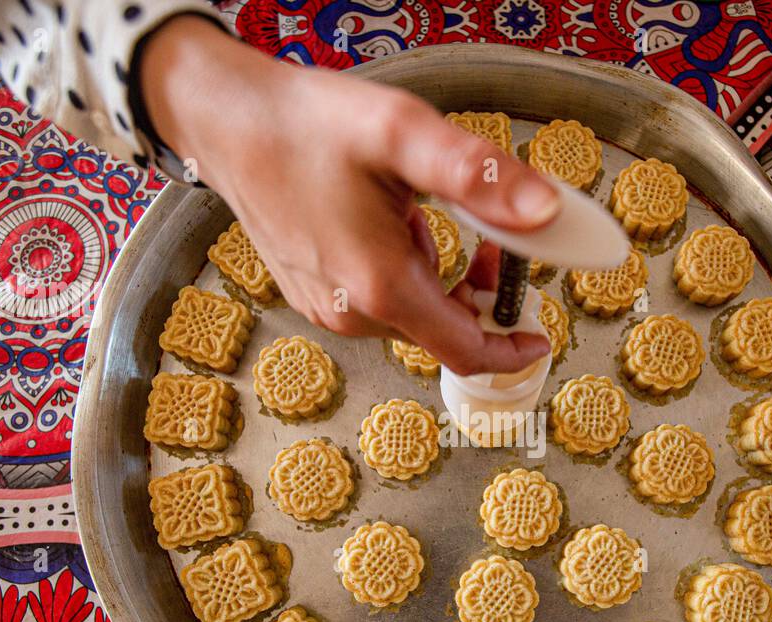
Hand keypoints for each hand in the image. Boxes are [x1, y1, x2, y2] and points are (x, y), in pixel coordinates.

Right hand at [140, 16, 557, 374]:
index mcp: (380, 286)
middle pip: (442, 329)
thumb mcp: (402, 134)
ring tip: (414, 214)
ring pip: (410, 312)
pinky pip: (376, 300)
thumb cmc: (306, 125)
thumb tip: (544, 213)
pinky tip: (383, 223)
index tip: (540, 336)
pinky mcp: (311, 295)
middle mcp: (351, 313)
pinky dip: (400, 272)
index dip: (511, 350)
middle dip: (476, 293)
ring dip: (435, 277)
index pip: (465, 350)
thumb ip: (477, 176)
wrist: (226, 120)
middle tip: (489, 239)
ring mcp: (326, 308)